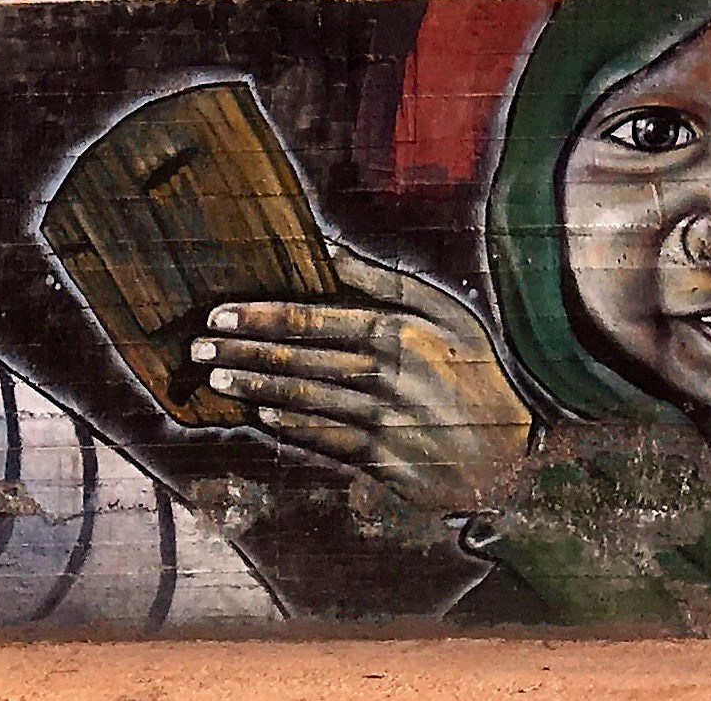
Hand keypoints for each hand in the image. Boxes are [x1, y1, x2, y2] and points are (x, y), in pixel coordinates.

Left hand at [194, 242, 532, 514]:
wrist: (512, 445)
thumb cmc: (477, 367)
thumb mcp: (446, 311)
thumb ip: (386, 283)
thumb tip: (332, 252)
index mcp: (397, 332)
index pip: (313, 321)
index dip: (261, 317)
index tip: (221, 313)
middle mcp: (383, 376)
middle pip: (298, 360)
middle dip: (243, 350)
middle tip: (198, 345)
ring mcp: (380, 421)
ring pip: (303, 400)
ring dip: (256, 387)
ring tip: (219, 376)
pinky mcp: (380, 459)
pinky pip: (323, 439)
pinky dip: (290, 425)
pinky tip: (263, 414)